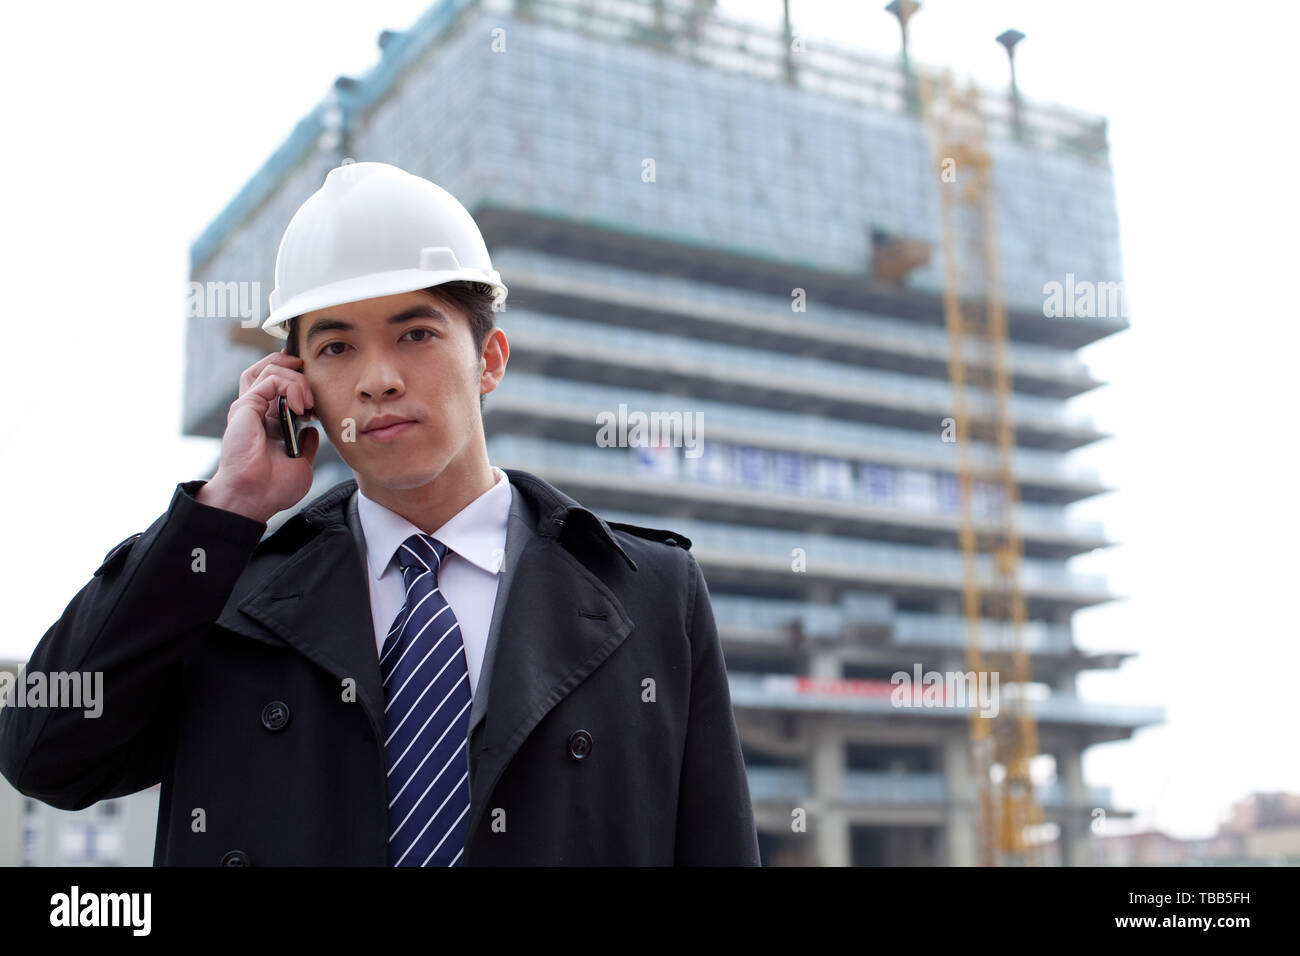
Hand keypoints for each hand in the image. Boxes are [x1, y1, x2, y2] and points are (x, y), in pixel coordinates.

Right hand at [197, 349, 320, 522]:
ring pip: (270, 368)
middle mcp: (256, 412)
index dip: (297, 380)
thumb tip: (312, 431)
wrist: (255, 498)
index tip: (317, 396)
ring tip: (309, 401)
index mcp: (267, 423)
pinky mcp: (245, 406)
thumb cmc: (273, 489)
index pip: (278, 386)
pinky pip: (270, 379)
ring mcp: (249, 407)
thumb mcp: (300, 464)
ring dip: (297, 378)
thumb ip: (306, 445)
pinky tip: (302, 406)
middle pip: (267, 369)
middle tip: (312, 380)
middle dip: (292, 366)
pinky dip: (291, 385)